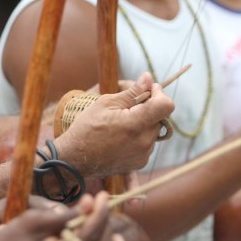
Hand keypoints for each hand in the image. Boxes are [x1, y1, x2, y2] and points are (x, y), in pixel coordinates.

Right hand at [0, 193, 135, 240]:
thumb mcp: (32, 223)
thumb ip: (63, 215)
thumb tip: (89, 203)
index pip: (93, 232)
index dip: (100, 210)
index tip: (102, 194)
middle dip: (104, 223)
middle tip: (97, 204)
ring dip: (103, 236)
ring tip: (94, 218)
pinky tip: (88, 236)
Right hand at [57, 73, 173, 177]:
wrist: (74, 159)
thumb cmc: (86, 128)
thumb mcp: (106, 103)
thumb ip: (132, 92)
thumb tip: (148, 78)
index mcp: (136, 124)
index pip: (165, 105)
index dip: (159, 93)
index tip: (148, 90)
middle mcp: (144, 142)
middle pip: (159, 117)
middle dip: (148, 107)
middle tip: (127, 105)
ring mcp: (143, 154)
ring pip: (152, 130)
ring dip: (143, 122)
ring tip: (120, 122)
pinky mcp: (139, 163)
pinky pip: (146, 144)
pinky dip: (139, 136)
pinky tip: (122, 136)